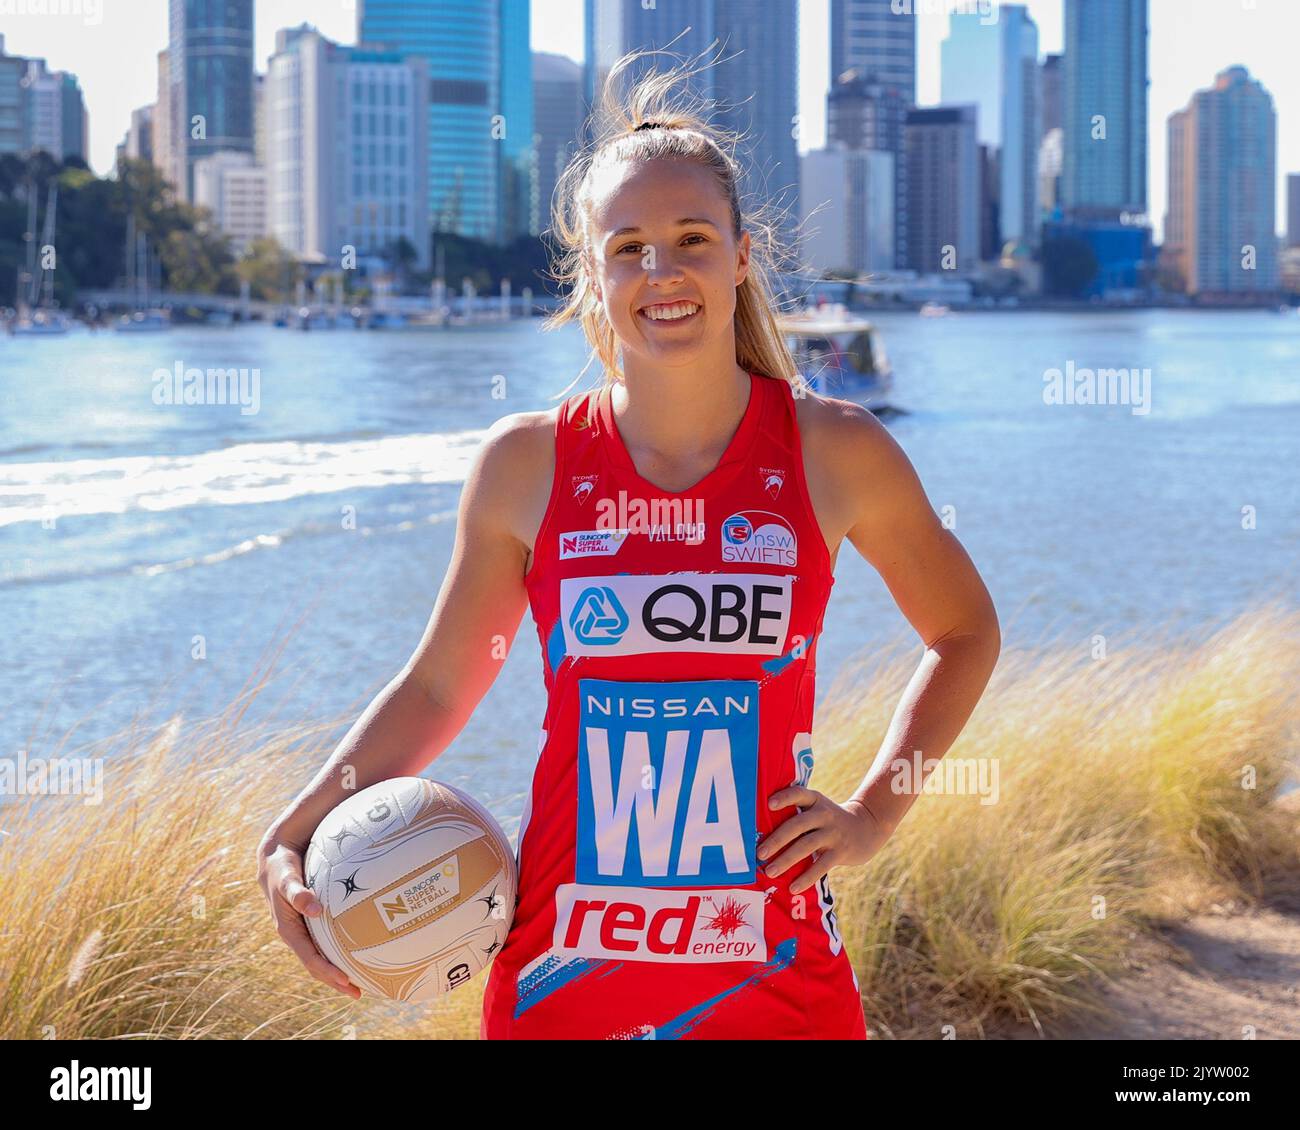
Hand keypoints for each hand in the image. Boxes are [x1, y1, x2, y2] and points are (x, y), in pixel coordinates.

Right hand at [256, 833, 362, 999]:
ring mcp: (305, 930)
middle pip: (317, 965)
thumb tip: (314, 909)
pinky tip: (360, 950)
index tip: (346, 981)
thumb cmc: (282, 868)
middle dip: (336, 981)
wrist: (276, 857)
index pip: (310, 959)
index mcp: (289, 931)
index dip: (327, 972)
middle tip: (359, 993)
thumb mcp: (286, 878)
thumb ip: (297, 893)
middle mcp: (297, 935)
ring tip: (363, 981)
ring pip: (323, 956)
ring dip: (339, 970)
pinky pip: (327, 940)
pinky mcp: (312, 922)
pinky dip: (341, 950)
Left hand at [756, 787, 888, 894]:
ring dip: (786, 860)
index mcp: (815, 800)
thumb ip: (797, 814)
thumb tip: (761, 833)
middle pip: (797, 825)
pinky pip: (821, 865)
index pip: (798, 793)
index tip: (769, 804)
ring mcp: (833, 833)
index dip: (784, 797)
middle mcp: (824, 814)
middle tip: (759, 853)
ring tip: (770, 872)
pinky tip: (793, 887)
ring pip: (806, 846)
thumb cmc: (829, 820)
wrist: (867, 827)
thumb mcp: (817, 808)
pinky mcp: (840, 851)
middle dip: (777, 840)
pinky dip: (806, 877)